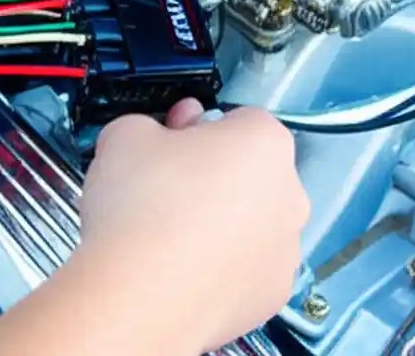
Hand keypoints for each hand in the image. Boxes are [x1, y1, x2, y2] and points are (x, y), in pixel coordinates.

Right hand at [76, 101, 308, 352]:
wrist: (138, 295)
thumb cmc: (141, 213)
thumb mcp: (126, 134)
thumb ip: (147, 124)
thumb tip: (148, 136)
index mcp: (264, 142)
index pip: (235, 119)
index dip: (196, 127)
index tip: (171, 141)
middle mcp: (288, 194)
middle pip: (250, 172)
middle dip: (212, 175)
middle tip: (164, 187)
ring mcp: (285, 248)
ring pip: (251, 223)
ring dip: (218, 222)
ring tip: (166, 233)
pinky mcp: (271, 293)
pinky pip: (246, 268)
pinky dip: (220, 266)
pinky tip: (180, 267)